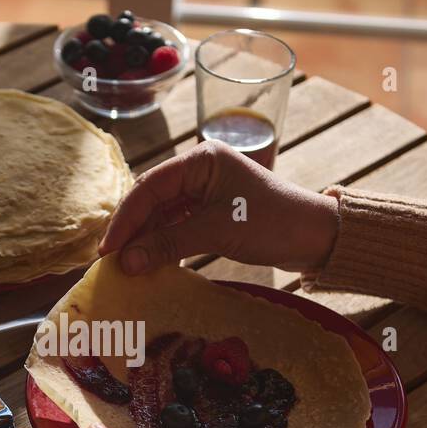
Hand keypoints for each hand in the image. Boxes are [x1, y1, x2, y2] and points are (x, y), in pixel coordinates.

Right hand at [99, 139, 340, 275]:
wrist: (317, 237)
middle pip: (152, 200)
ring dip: (147, 241)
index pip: (149, 186)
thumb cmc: (272, 223)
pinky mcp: (213, 212)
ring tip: (129, 268)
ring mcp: (206, 191)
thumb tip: (126, 263)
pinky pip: (178, 226)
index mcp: (201, 159)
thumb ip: (169, 244)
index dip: (125, 219)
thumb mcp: (217, 232)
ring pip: (163, 216)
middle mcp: (200, 170)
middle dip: (133, 232)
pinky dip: (165, 245)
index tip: (108, 250)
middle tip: (112, 263)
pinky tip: (153, 264)